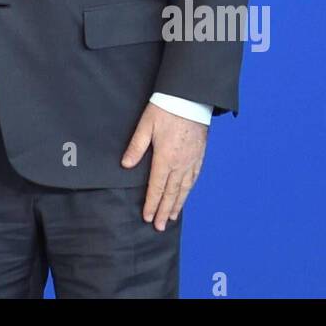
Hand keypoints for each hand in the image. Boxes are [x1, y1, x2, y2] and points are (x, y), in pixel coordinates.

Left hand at [121, 102, 207, 230]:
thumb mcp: (146, 125)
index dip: (152, 204)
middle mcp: (181, 163)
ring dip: (177, 204)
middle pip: (172, 193)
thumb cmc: (166, 109)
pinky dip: (189, 191)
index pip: (157, 187)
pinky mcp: (199, 155)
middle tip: (160, 227)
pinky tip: (185, 195)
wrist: (190, 98)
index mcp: (165, 158)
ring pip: (185, 188)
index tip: (148, 217)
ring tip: (172, 217)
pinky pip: (194, 178)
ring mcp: (192, 160)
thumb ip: (136, 147)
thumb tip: (126, 165)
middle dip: (164, 211)